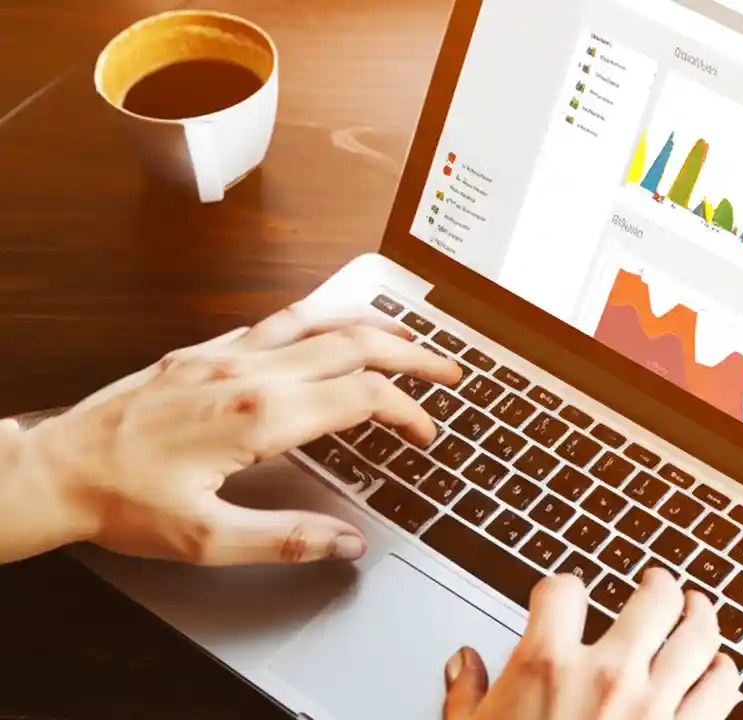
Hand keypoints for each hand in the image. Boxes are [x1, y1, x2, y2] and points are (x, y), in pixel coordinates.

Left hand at [0, 301, 459, 564]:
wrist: (55, 469)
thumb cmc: (123, 501)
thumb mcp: (206, 538)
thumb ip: (284, 538)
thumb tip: (346, 541)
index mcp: (259, 416)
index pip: (360, 397)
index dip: (405, 413)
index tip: (425, 433)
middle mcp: (248, 373)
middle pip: (352, 344)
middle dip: (411, 354)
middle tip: (447, 369)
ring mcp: (225, 356)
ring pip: (317, 320)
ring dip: (371, 324)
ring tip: (407, 334)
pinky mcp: (203, 353)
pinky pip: (277, 319)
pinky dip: (320, 317)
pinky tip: (328, 325)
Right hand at [442, 570, 740, 719]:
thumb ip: (466, 697)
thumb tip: (464, 664)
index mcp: (546, 666)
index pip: (562, 590)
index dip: (562, 587)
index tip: (565, 592)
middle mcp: (607, 675)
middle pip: (652, 599)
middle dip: (658, 585)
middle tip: (658, 584)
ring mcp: (652, 707)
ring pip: (699, 635)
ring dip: (701, 617)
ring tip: (698, 609)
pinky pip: (721, 691)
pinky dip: (722, 673)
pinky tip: (716, 669)